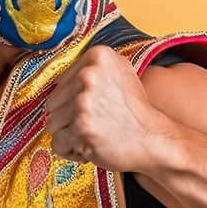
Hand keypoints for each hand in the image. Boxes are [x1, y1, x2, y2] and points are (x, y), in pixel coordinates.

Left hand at [45, 46, 162, 171]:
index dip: (73, 101)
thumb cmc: (135, 112)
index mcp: (97, 56)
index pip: (60, 83)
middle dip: (70, 119)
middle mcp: (89, 74)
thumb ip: (90, 70)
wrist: (154, 139)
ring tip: (96, 132)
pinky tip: (93, 144)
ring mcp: (84, 100)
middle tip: (97, 121)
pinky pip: (58, 143)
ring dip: (71, 135)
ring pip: (53, 124)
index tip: (96, 106)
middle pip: (52, 103)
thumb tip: (57, 80)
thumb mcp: (119, 74)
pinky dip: (73, 150)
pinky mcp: (82, 125)